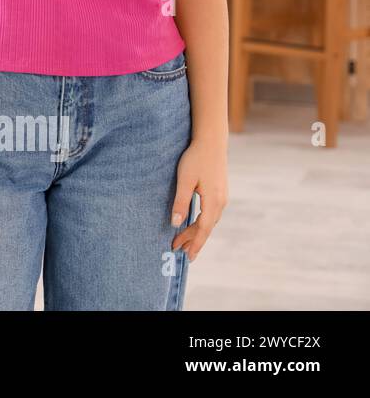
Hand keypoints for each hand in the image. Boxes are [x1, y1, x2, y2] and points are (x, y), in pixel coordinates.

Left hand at [170, 138, 227, 260]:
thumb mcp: (185, 180)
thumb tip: (175, 223)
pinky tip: (194, 224)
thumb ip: (181, 202)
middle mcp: (221, 202)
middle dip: (193, 240)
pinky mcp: (220, 192)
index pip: (203, 229)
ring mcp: (222, 197)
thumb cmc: (195, 159)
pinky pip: (211, 213)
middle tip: (179, 250)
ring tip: (184, 241)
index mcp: (213, 201)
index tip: (187, 256)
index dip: (194, 243)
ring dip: (197, 232)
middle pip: (207, 227)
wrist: (211, 142)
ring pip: (209, 221)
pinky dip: (202, 222)